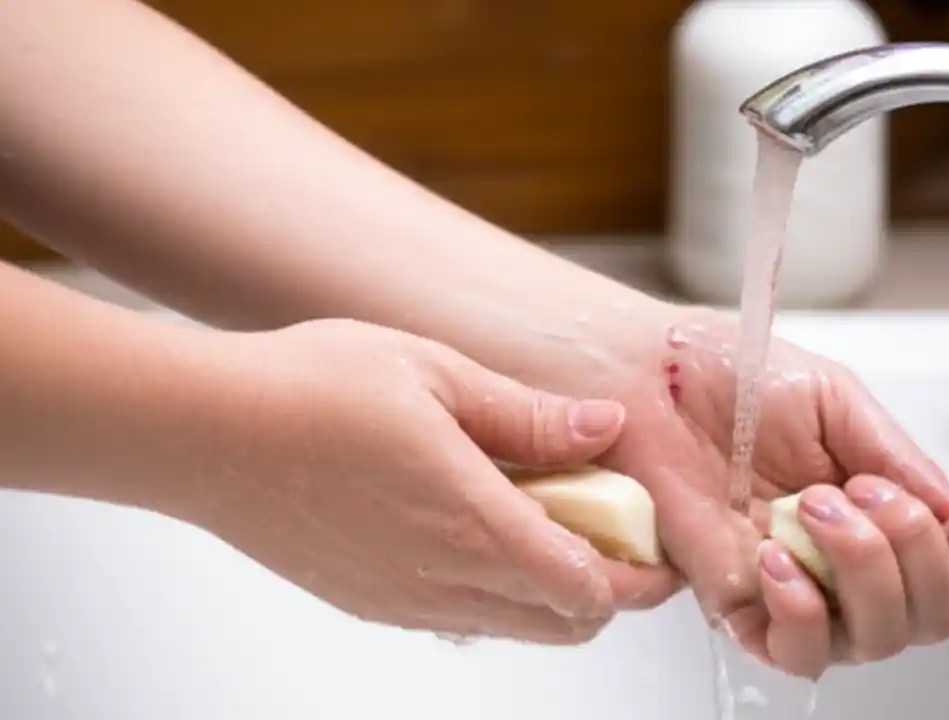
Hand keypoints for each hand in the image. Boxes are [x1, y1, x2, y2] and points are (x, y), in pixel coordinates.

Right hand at [181, 319, 677, 643]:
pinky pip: (459, 618)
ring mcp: (405, 601)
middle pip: (563, 624)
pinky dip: (493, 589)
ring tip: (537, 512)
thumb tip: (603, 430)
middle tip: (604, 522)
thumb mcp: (439, 376)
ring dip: (549, 588)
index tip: (652, 540)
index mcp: (473, 522)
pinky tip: (472, 523)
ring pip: (514, 627)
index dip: (638, 577)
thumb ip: (530, 416)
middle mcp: (443, 579)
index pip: (589, 590)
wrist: (205, 431)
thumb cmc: (311, 390)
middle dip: (604, 586)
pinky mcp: (371, 603)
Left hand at [598, 308, 948, 675]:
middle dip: (916, 557)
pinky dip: (802, 614)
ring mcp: (795, 587)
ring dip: (864, 575)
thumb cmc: (735, 377)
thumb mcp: (838, 400)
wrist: (655, 374)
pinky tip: (777, 557)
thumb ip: (899, 457)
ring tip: (812, 507)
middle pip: (929, 618)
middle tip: (861, 492)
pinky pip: (794, 653)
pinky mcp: (736, 604)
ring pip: (875, 642)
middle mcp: (844, 561)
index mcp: (879, 512)